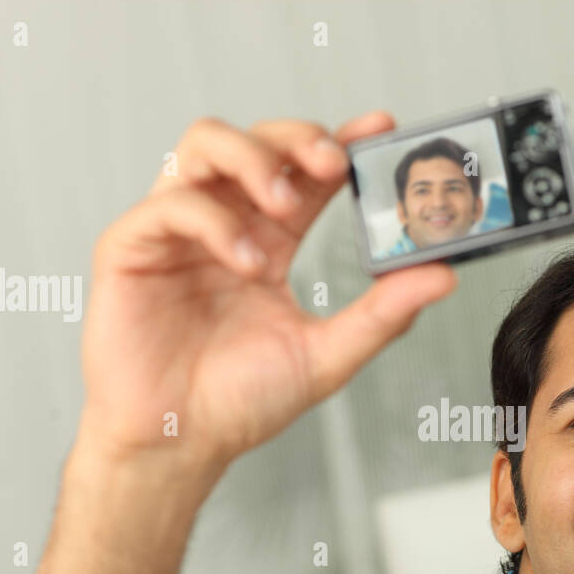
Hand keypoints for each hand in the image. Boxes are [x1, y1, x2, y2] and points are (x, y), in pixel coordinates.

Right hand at [78, 112, 457, 471]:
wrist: (179, 444)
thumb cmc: (239, 402)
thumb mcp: (327, 355)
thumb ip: (384, 314)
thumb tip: (442, 275)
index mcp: (267, 243)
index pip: (305, 173)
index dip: (340, 142)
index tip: (380, 129)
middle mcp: (223, 226)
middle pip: (256, 140)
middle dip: (296, 138)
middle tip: (332, 163)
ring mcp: (176, 232)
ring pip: (204, 145)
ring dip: (252, 160)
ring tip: (284, 204)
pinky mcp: (131, 246)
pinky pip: (170, 204)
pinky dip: (214, 222)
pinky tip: (244, 262)